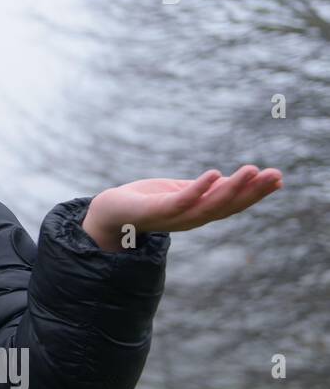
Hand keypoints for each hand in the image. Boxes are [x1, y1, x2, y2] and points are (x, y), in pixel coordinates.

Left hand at [82, 164, 283, 250]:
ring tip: (251, 170)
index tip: (278, 179)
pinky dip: (199, 189)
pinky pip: (181, 201)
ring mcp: (174, 217)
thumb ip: (207, 190)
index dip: (256, 193)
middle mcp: (191, 219)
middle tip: (276, 174)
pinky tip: (214, 173)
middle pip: (228, 206)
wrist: (110, 213)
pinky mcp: (155, 210)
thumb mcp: (182, 192)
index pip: (233, 204)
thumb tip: (235, 180)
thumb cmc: (147, 201)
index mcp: (199, 213)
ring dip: (232, 188)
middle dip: (253, 191)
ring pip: (210, 205)